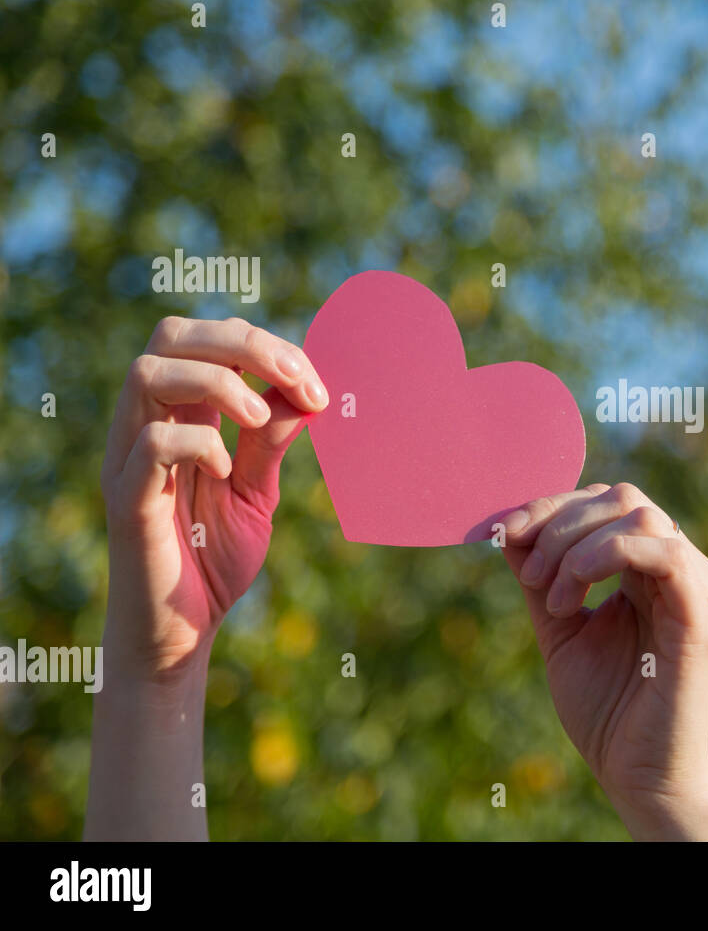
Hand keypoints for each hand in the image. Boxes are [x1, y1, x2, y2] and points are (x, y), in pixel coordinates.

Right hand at [87, 316, 326, 839]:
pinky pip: (149, 445)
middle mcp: (147, 425)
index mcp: (181, 416)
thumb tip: (304, 392)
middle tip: (298, 380)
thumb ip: (270, 440)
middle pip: (171, 335)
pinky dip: (196, 442)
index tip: (319, 387)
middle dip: (242, 342)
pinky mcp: (128, 501)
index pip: (209, 341)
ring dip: (218, 382)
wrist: (183, 632)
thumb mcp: (256, 489)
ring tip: (259, 418)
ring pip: (147, 372)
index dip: (266, 347)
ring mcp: (130, 459)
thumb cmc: (212, 556)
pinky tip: (226, 468)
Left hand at [501, 483, 707, 839]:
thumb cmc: (607, 712)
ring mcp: (697, 587)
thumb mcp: (559, 629)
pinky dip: (606, 557)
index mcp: (652, 570)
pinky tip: (573, 594)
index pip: (607, 504)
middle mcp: (682, 569)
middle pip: (621, 498)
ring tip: (551, 597)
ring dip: (576, 546)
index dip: (552, 507)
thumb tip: (508, 526)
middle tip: (528, 576)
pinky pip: (664, 553)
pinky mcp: (701, 614)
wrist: (638, 777)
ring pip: (640, 514)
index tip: (506, 535)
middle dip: (558, 523)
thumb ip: (540, 578)